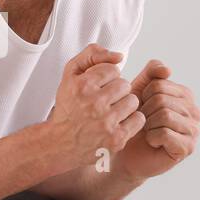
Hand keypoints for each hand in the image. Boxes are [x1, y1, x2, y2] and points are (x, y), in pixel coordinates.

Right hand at [45, 44, 145, 168]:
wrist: (61, 144)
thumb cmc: (68, 108)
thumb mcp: (70, 76)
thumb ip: (91, 55)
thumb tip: (119, 56)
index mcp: (82, 86)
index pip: (113, 69)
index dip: (107, 78)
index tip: (97, 88)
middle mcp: (93, 103)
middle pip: (125, 84)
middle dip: (116, 91)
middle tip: (104, 101)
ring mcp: (106, 122)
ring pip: (133, 101)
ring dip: (125, 105)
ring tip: (111, 112)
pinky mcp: (116, 138)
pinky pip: (138, 119)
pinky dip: (131, 120)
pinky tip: (118, 123)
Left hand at [112, 60, 199, 180]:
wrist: (127, 152)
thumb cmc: (134, 120)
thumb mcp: (139, 90)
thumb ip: (151, 72)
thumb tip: (167, 70)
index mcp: (185, 95)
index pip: (159, 84)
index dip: (143, 96)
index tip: (144, 108)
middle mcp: (194, 111)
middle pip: (161, 99)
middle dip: (145, 112)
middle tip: (145, 123)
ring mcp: (194, 130)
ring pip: (164, 115)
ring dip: (148, 125)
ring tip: (149, 132)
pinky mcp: (188, 147)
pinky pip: (165, 133)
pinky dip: (152, 138)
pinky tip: (153, 142)